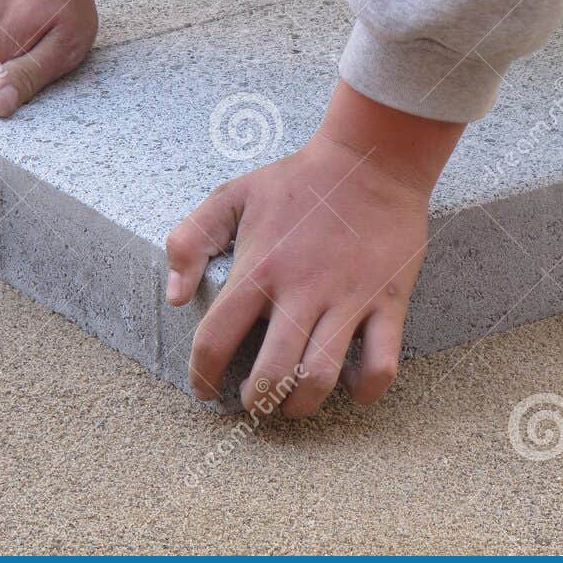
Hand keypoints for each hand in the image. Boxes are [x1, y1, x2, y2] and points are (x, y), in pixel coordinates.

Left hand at [167, 81, 463, 416]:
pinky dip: (365, 388)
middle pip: (270, 376)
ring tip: (293, 401)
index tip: (204, 390)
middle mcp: (301, 291)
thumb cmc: (299, 179)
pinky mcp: (388, 301)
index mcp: (258, 268)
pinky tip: (350, 383)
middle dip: (255, 402)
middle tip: (254, 400)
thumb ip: (189, 239)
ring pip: (319, 379)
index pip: (214, 341)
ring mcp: (348, 298)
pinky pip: (382, 364)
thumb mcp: (233, 194)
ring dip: (301, 405)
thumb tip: (174, 298)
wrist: (372, 158)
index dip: (202, 378)